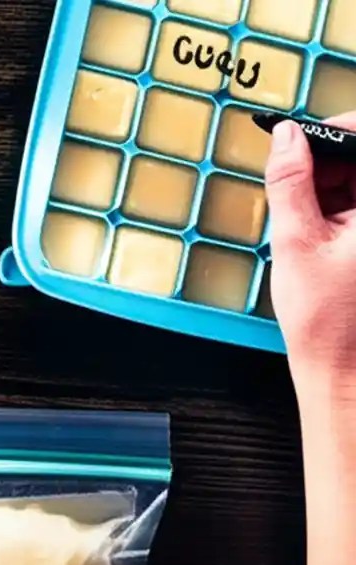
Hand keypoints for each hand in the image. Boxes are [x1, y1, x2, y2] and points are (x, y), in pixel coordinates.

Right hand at [266, 112, 355, 389]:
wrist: (344, 368)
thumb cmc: (327, 319)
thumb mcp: (296, 241)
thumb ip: (290, 182)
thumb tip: (285, 138)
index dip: (334, 130)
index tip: (298, 137)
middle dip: (329, 160)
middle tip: (289, 176)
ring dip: (331, 184)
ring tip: (303, 217)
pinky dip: (338, 207)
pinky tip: (316, 229)